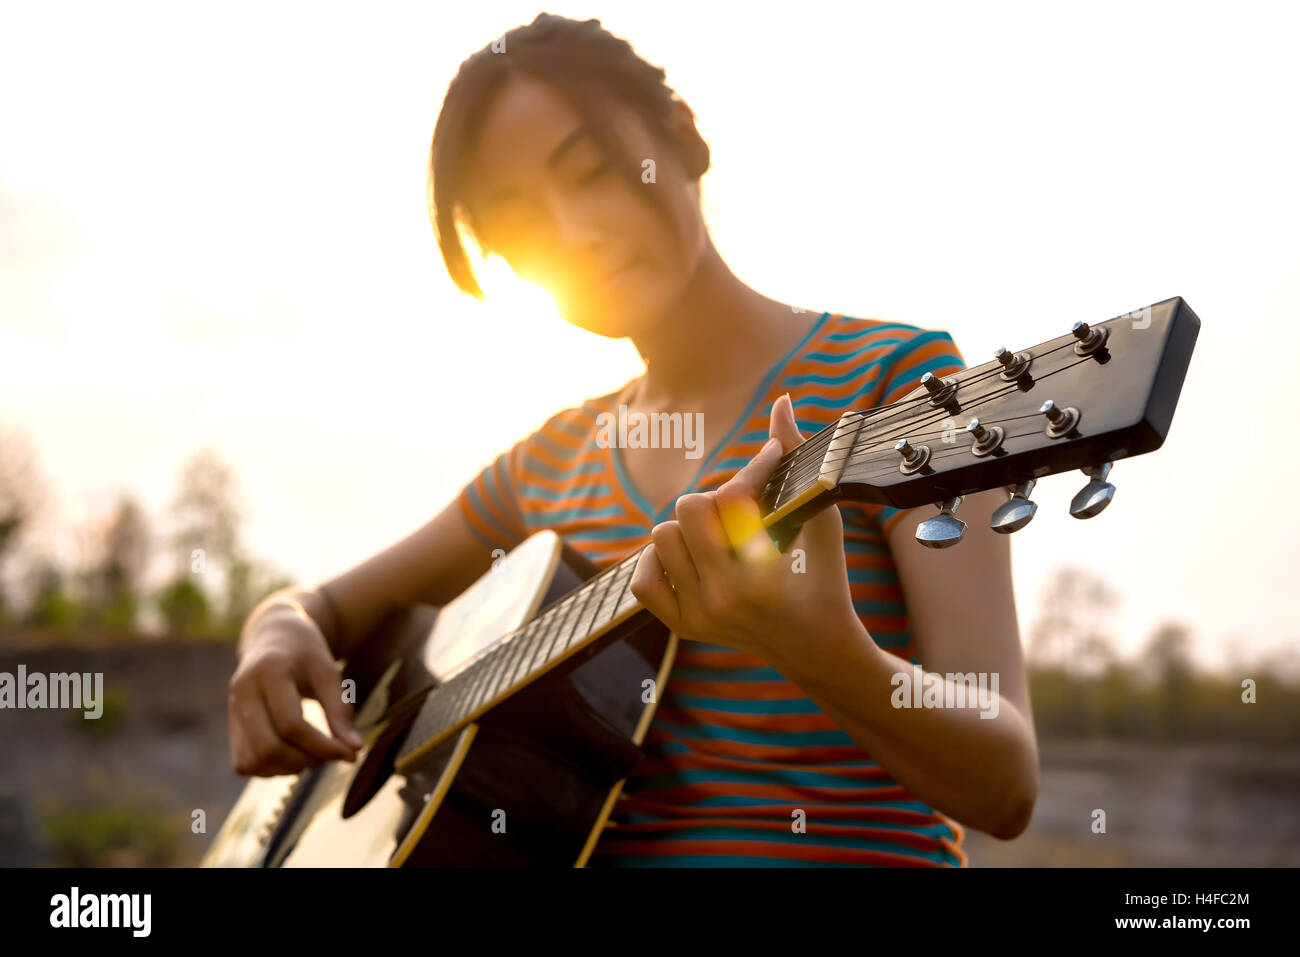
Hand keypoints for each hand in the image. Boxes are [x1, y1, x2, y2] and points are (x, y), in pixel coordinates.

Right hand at [228, 605, 362, 775]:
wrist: (274, 636)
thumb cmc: (306, 653)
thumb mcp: (328, 671)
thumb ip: (340, 709)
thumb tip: (354, 750)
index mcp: (268, 672)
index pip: (291, 724)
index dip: (322, 746)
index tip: (349, 753)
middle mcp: (242, 692)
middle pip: (268, 747)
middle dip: (306, 759)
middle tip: (332, 754)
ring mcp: (232, 710)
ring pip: (253, 760)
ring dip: (288, 768)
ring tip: (314, 754)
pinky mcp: (231, 724)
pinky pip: (244, 763)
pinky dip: (271, 769)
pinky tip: (294, 756)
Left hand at [630, 393, 861, 667]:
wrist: (817, 649)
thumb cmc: (825, 580)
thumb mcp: (822, 523)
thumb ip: (801, 461)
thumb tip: (782, 402)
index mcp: (760, 576)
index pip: (731, 498)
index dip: (754, 467)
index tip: (771, 461)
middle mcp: (721, 599)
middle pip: (686, 508)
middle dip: (716, 500)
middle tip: (740, 513)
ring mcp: (697, 616)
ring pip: (661, 537)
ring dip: (689, 528)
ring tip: (719, 536)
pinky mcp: (683, 627)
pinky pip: (642, 580)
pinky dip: (659, 562)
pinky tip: (689, 556)